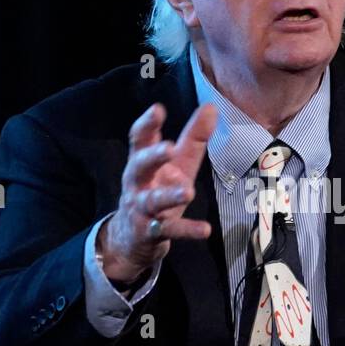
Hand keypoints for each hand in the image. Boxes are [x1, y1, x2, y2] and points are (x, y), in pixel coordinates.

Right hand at [98, 101, 217, 284]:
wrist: (133, 238)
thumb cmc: (157, 190)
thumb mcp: (178, 164)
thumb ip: (193, 137)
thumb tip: (212, 107)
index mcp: (143, 162)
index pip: (140, 140)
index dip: (147, 125)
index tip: (157, 110)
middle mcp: (138, 183)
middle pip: (140, 167)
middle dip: (152, 157)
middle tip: (167, 148)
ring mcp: (142, 208)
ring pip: (153, 201)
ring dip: (169, 196)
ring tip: (188, 192)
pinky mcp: (151, 232)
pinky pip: (170, 230)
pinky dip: (187, 230)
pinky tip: (204, 230)